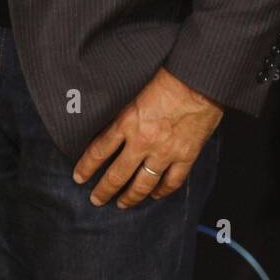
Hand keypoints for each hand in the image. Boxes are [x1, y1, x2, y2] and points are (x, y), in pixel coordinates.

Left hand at [72, 67, 222, 209]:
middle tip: (95, 200)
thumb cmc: (166, 75)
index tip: (79, 177)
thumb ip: (120, 108)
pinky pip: (172, 181)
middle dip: (104, 190)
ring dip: (130, 197)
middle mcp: (143, 141)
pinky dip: (162, 191)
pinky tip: (155, 195)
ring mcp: (165, 152)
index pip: (99, 150)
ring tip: (121, 204)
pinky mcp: (186, 156)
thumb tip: (104, 118)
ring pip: (143, 184)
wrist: (199, 80)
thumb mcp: (133, 88)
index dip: (86, 167)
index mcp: (127, 122)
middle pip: (118, 174)